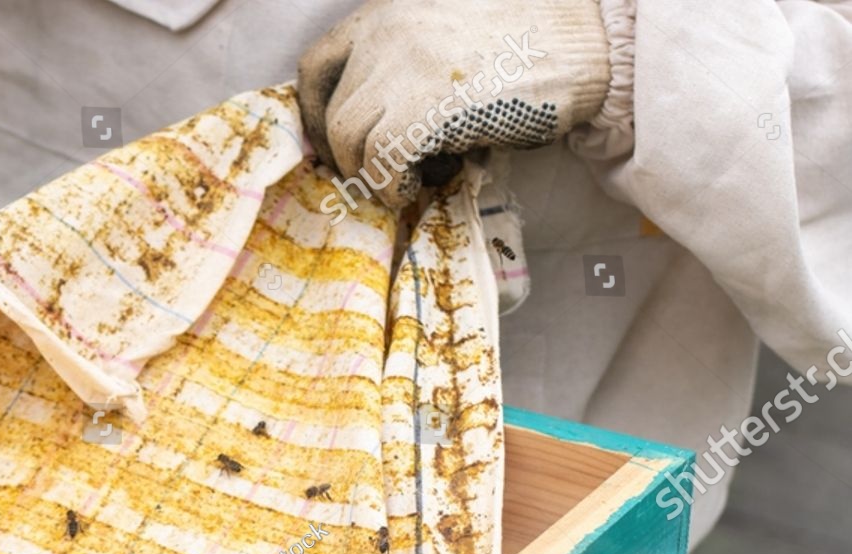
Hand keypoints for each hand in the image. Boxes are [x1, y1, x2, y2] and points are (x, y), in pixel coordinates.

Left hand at [298, 0, 613, 208]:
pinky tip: (420, 185)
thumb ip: (403, 61)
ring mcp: (400, 70)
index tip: (329, 140)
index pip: (315, 65)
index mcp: (385, 13)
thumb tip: (371, 120)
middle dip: (346, 155)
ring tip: (408, 180)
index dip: (313, 112)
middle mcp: (383, 35)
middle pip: (333, 112)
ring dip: (372, 173)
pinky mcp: (423, 109)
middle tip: (377, 175)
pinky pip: (379, 163)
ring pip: (349, 140)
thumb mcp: (448, 32)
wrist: (591, 40)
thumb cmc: (531, 40)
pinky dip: (392, 185)